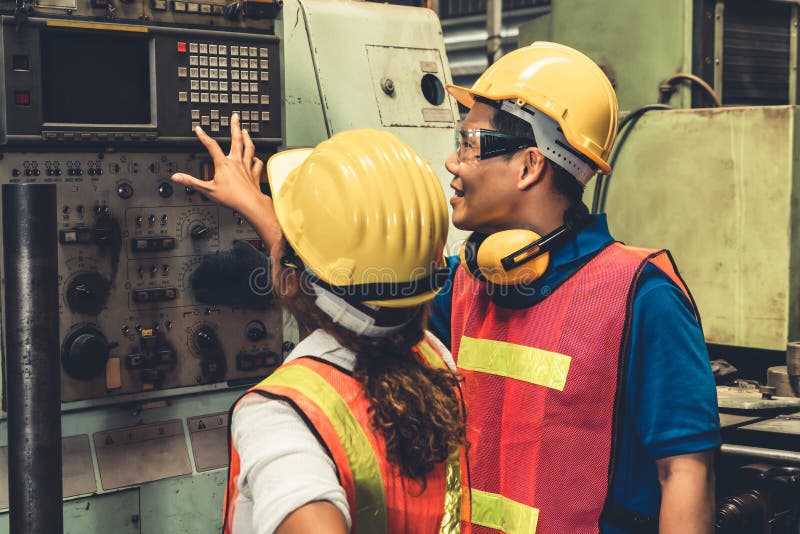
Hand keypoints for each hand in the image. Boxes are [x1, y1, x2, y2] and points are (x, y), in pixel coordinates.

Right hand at [171, 113, 282, 250]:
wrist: (250, 203)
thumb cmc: (231, 197)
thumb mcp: (208, 190)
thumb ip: (192, 182)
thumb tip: (177, 177)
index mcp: (224, 164)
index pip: (211, 146)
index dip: (204, 136)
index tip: (199, 129)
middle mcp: (236, 162)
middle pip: (236, 140)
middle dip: (235, 126)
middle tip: (235, 116)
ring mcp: (247, 166)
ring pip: (249, 148)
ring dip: (247, 138)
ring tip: (245, 130)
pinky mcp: (254, 173)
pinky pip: (257, 163)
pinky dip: (257, 159)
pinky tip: (256, 157)